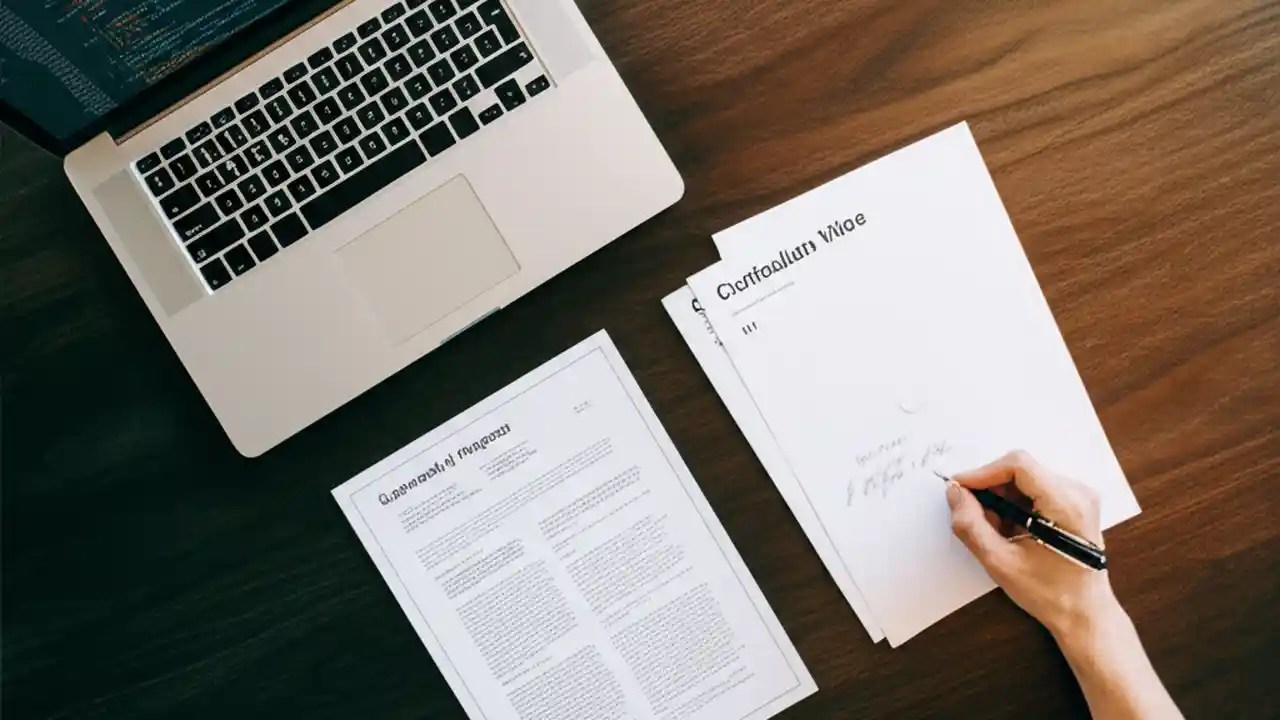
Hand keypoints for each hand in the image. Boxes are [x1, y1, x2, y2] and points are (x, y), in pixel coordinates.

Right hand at [946, 450, 1120, 637]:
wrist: (1085, 612)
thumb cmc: (1051, 593)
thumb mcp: (1001, 563)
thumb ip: (971, 525)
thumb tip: (955, 493)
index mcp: (1066, 505)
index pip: (1018, 465)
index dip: (982, 472)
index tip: (960, 488)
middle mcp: (1078, 492)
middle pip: (1021, 469)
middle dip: (991, 488)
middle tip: (975, 515)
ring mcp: (1079, 495)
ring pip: (1025, 477)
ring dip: (1002, 497)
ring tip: (995, 529)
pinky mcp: (1075, 501)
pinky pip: (1035, 487)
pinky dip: (1015, 503)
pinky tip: (1011, 528)